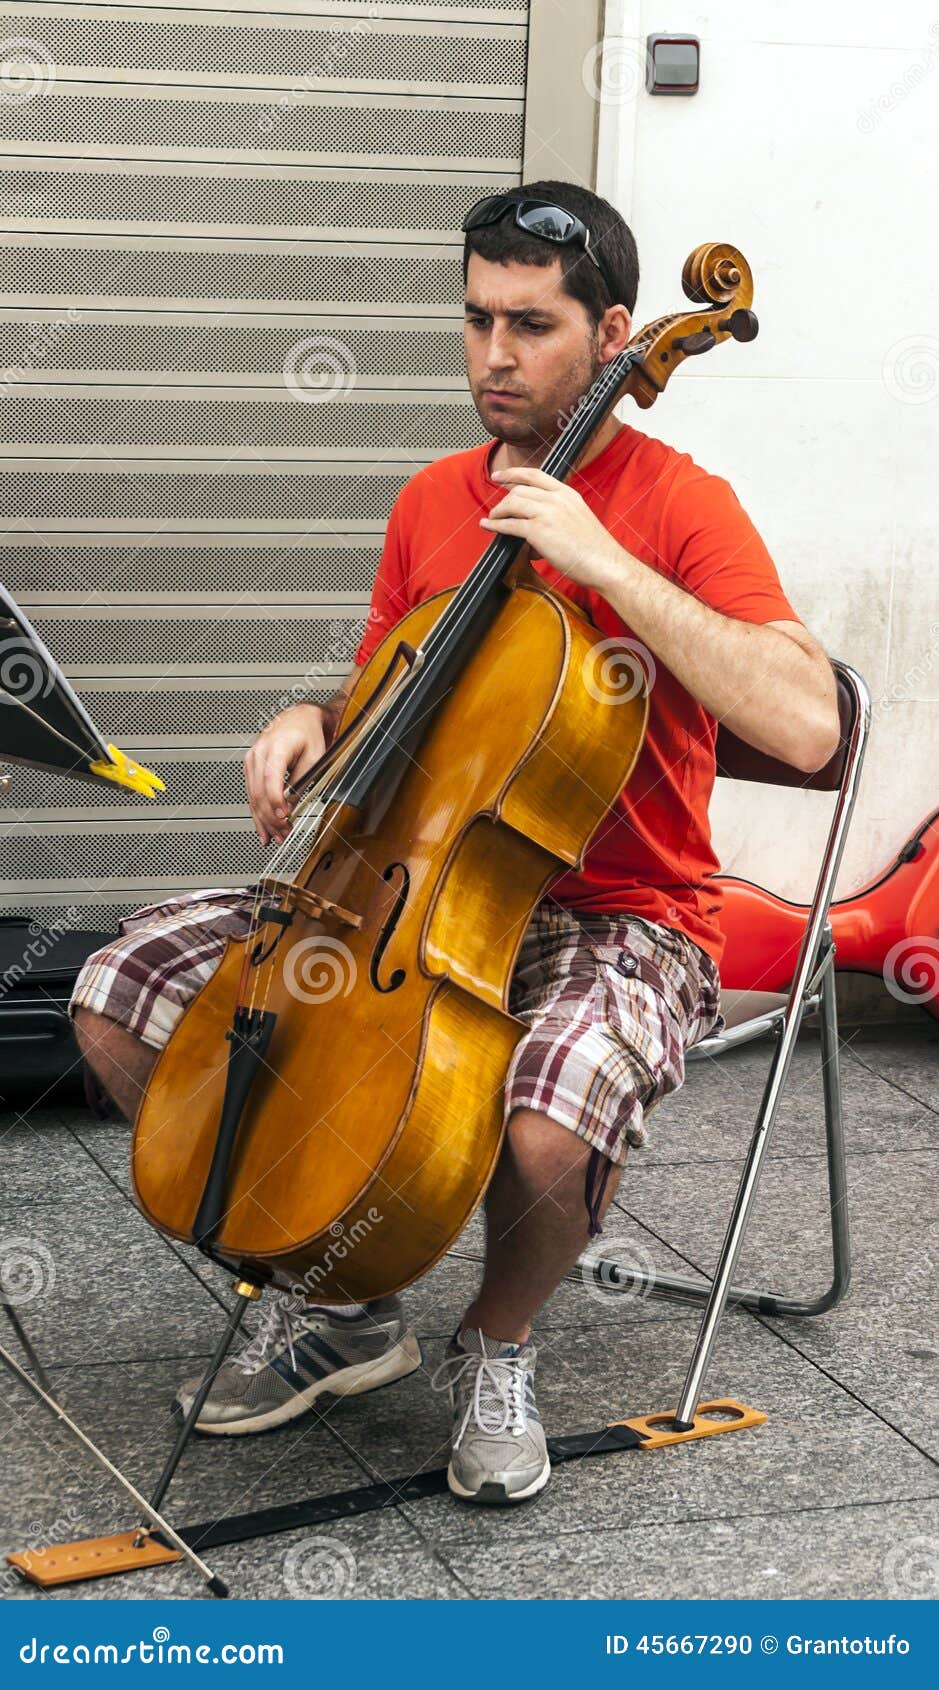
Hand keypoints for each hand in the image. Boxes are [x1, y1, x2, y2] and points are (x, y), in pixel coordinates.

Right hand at [244, 703, 325, 845]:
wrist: (299, 719)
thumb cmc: (308, 734)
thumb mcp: (315, 756)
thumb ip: (303, 780)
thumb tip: (292, 804)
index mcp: (276, 746)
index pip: (271, 778)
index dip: (276, 801)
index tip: (284, 817)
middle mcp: (259, 753)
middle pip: (259, 792)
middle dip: (271, 818)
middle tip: (284, 834)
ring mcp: (251, 760)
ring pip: (252, 797)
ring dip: (264, 821)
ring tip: (275, 837)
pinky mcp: (250, 767)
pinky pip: (251, 794)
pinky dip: (257, 814)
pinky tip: (263, 829)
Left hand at [480, 467, 624, 589]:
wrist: (605, 564)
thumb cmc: (594, 549)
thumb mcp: (578, 519)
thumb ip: (558, 513)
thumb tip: (536, 522)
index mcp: (567, 494)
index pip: (535, 475)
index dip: (513, 473)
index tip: (499, 475)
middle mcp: (557, 499)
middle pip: (520, 489)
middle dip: (503, 499)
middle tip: (496, 509)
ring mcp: (547, 513)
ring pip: (512, 503)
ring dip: (498, 512)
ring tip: (493, 520)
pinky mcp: (539, 531)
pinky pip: (509, 524)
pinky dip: (496, 525)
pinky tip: (489, 527)